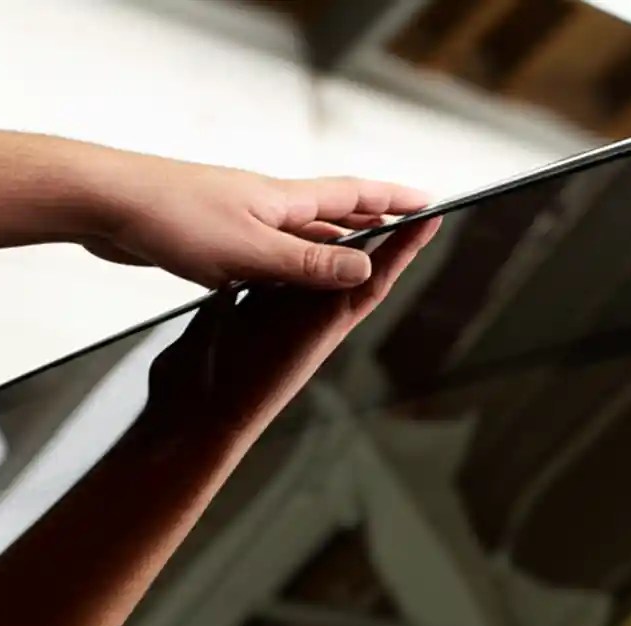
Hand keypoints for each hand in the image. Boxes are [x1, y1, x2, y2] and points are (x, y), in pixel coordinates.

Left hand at [85, 155, 429, 288]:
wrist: (107, 204)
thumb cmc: (173, 218)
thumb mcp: (250, 251)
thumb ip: (307, 263)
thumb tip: (365, 269)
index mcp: (283, 201)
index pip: (355, 195)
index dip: (394, 201)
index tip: (429, 203)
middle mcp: (266, 204)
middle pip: (331, 210)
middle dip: (370, 220)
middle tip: (403, 226)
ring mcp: (239, 217)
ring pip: (297, 231)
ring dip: (328, 241)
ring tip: (356, 252)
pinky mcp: (211, 235)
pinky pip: (264, 247)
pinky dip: (285, 258)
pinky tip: (279, 273)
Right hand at [138, 217, 441, 444]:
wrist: (199, 416)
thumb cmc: (248, 386)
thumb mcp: (299, 337)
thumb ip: (327, 301)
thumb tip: (358, 266)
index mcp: (326, 322)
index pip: (375, 278)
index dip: (403, 249)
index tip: (431, 220)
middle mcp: (307, 317)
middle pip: (346, 268)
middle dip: (370, 236)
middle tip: (391, 204)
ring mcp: (275, 315)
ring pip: (307, 268)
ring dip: (323, 241)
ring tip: (337, 211)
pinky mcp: (243, 313)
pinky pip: (268, 275)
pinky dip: (277, 253)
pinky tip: (272, 234)